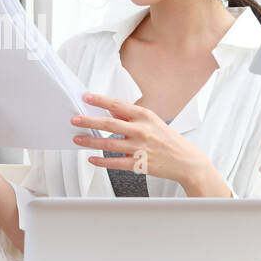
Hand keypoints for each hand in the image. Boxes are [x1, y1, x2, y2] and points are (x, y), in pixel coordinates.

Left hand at [70, 92, 229, 196]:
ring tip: (77, 139)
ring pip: (108, 144)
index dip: (99, 100)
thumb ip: (131, 117)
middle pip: (109, 124)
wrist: (186, 160)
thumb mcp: (152, 122)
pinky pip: (115, 162)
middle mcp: (141, 130)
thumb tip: (111, 112)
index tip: (86, 97)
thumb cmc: (169, 140)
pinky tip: (91, 158)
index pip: (117, 105)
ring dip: (90, 142)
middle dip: (88, 121)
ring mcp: (139, 148)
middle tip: (74, 120)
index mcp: (145, 116)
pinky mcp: (138, 164)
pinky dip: (101, 161)